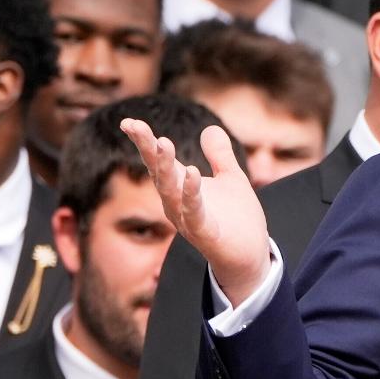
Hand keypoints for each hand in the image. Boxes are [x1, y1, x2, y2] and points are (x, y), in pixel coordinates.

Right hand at [121, 119, 270, 303]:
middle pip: (159, 173)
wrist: (250, 255)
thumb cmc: (237, 219)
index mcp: (181, 187)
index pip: (158, 162)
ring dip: (165, 167)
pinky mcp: (205, 233)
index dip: (144, 142)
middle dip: (149, 150)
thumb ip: (220, 155)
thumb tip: (210, 128)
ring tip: (163, 142)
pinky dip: (191, 193)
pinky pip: (194, 212)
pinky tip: (192, 173)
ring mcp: (188, 219)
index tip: (128, 123)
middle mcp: (177, 203)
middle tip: (138, 127)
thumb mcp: (232, 178)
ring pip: (170, 191)